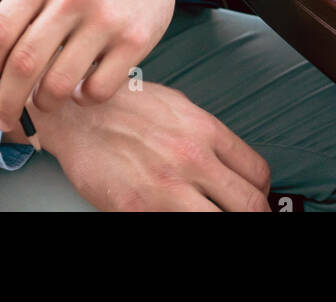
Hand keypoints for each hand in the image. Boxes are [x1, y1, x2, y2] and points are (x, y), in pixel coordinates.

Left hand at [0, 0, 202, 131]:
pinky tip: (82, 87)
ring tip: (46, 99)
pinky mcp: (135, 41)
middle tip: (3, 119)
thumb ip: (18, 15)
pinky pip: (96, 90)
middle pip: (23, 64)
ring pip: (58, 84)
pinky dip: (82, 98)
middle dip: (6, 102)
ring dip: (44, 103)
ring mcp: (106, 19)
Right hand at [30, 79, 271, 211]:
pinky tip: (179, 218)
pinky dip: (187, 227)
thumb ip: (205, 136)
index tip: (256, 203)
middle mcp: (193, 158)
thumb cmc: (121, 107)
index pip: (257, 173)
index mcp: (204, 130)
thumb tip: (229, 164)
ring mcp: (168, 187)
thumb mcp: (175, 107)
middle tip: (246, 221)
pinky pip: (179, 229)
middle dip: (253, 218)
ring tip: (213, 219)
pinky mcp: (140, 210)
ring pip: (222, 223)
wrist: (75, 113)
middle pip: (250, 206)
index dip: (261, 195)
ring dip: (222, 224)